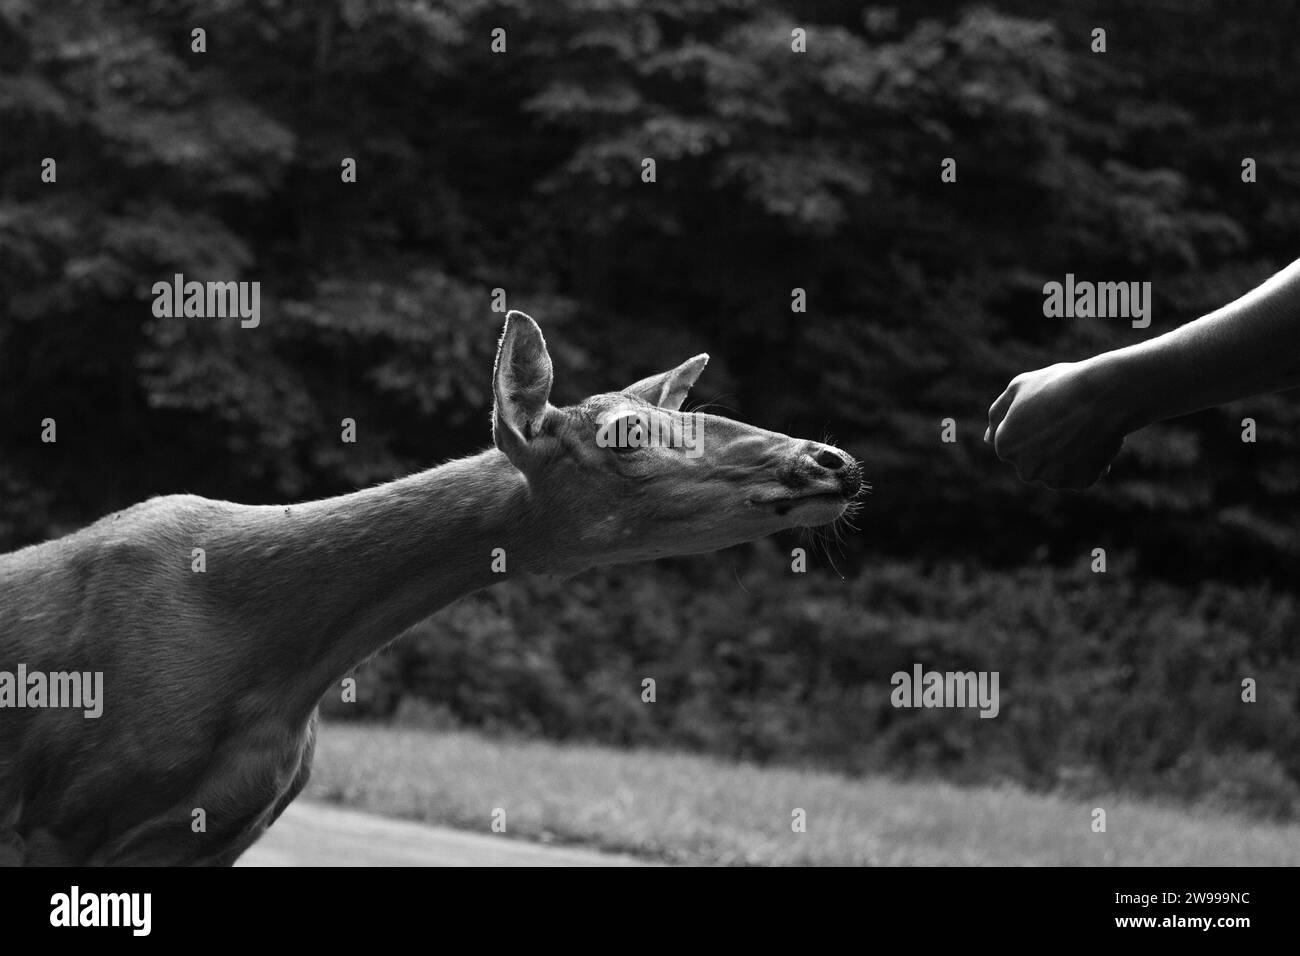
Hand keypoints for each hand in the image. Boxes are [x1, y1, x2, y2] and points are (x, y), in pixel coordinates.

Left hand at [985, 360, 1128, 488]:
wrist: (1104, 394)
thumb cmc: (1059, 385)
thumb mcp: (1018, 387)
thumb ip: (998, 414)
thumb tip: (988, 439)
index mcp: (1005, 446)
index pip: (1013, 441)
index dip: (1033, 423)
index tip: (1048, 410)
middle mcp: (1025, 469)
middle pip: (1034, 458)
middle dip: (1047, 444)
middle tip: (1066, 420)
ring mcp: (1053, 479)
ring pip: (1057, 468)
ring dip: (1067, 455)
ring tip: (1082, 429)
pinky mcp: (1079, 483)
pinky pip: (1080, 473)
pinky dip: (1088, 462)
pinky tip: (1096, 440)